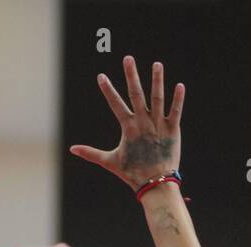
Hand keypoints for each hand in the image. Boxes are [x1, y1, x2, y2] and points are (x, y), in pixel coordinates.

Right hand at [70, 55, 184, 190]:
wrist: (155, 183)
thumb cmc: (132, 173)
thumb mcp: (109, 162)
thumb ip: (90, 153)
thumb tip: (71, 149)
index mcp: (128, 127)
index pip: (115, 104)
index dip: (107, 90)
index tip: (101, 76)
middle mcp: (143, 122)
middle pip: (136, 94)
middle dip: (131, 75)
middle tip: (128, 58)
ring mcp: (158, 125)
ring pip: (157, 98)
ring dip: (157, 80)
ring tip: (157, 64)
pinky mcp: (172, 130)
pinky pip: (176, 111)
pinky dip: (178, 98)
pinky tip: (179, 85)